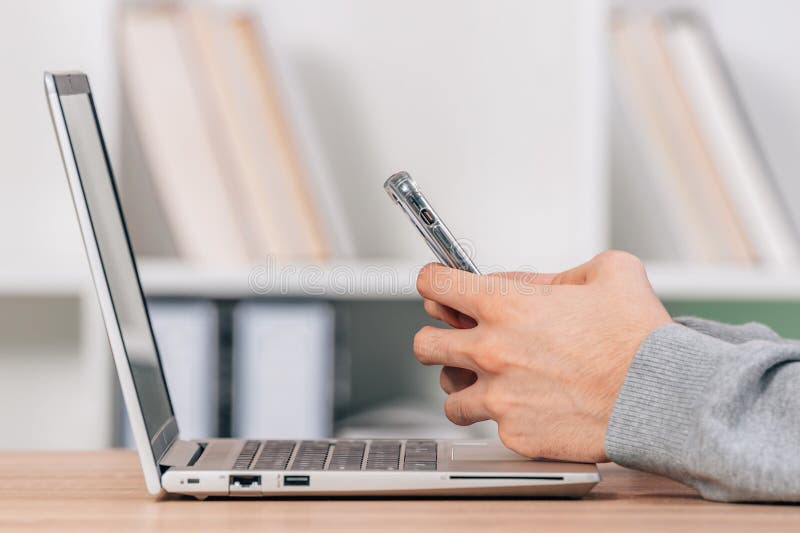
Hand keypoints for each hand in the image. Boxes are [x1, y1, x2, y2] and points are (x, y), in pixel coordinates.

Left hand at [414, 251, 671, 461]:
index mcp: (506, 305)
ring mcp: (499, 396)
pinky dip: (502, 417)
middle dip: (438, 338)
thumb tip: (528, 284)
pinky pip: (487, 425)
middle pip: (424, 343)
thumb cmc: (639, 339)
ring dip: (465, 384)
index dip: (433, 282)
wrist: (662, 397)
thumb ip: (557, 273)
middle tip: (458, 340)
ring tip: (492, 380)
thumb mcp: (609, 272)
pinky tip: (528, 406)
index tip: (437, 288)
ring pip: (448, 393)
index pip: (434, 284)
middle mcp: (492, 350)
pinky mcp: (513, 433)